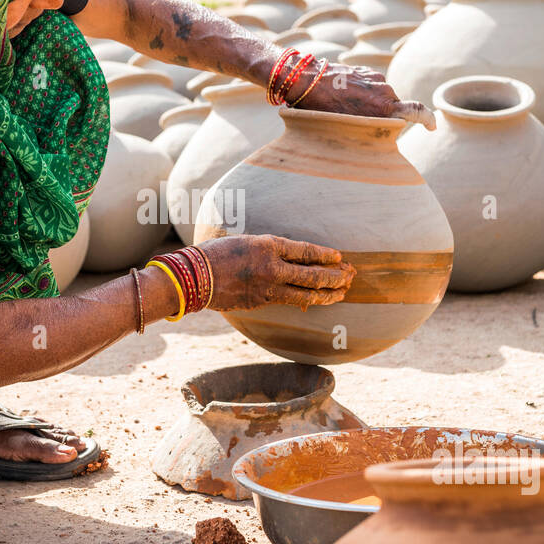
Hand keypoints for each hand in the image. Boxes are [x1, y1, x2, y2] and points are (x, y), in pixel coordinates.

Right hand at [195, 235, 354, 311]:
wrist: (193, 277)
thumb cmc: (215, 253)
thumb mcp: (245, 241)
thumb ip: (268, 249)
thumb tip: (289, 258)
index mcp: (268, 246)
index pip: (306, 251)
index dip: (326, 255)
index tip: (340, 257)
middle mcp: (272, 267)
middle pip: (312, 274)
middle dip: (335, 276)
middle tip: (350, 276)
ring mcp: (267, 288)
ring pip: (306, 294)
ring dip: (328, 294)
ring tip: (342, 293)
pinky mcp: (261, 302)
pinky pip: (289, 302)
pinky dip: (307, 301)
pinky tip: (317, 301)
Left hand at [289, 61, 435, 130]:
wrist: (306, 80)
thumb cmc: (323, 111)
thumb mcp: (348, 128)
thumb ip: (369, 130)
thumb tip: (377, 142)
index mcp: (384, 108)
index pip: (417, 111)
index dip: (427, 119)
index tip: (432, 126)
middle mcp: (384, 91)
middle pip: (394, 107)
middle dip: (383, 116)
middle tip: (361, 122)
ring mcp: (375, 78)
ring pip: (381, 96)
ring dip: (370, 103)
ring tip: (346, 108)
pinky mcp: (365, 70)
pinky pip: (370, 85)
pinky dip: (362, 92)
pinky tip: (343, 96)